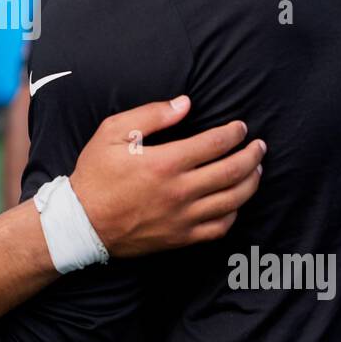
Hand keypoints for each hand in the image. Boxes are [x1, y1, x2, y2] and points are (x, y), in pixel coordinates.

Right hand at [69, 97, 263, 256]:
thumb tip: (185, 104)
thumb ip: (151, 115)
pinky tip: (235, 202)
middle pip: (232, 171)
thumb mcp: (112, 133)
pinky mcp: (181, 238)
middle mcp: (180, 191)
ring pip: (233, 200)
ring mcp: (183, 217)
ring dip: (251, 182)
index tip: (240, 128)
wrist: (81, 223)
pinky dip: (234, 213)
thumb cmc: (95, 175)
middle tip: (259, 146)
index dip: (234, 133)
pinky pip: (219, 227)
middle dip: (252, 155)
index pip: (215, 144)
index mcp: (165, 163)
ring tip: (256, 170)